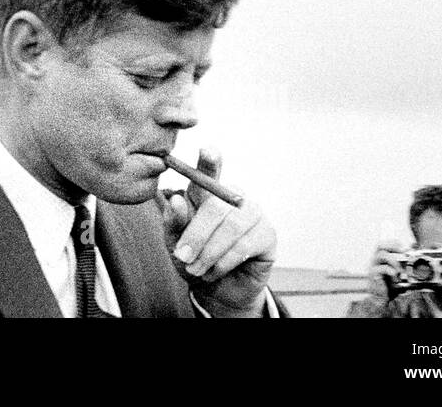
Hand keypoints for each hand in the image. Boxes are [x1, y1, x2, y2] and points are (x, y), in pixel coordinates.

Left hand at [163, 148, 275, 315]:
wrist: (216, 290)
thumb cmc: (193, 258)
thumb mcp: (175, 241)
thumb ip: (174, 221)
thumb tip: (176, 200)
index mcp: (208, 192)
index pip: (209, 172)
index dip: (209, 162)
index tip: (207, 150)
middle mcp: (232, 197)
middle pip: (215, 206)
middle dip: (196, 235)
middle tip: (183, 256)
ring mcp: (253, 213)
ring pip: (230, 228)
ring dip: (209, 253)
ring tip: (196, 269)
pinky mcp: (267, 234)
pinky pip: (244, 246)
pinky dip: (224, 262)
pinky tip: (214, 271)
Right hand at [367, 239, 406, 307]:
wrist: (380, 297)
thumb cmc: (390, 285)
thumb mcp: (399, 276)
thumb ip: (405, 271)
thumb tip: (418, 268)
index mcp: (381, 258)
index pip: (385, 244)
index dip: (395, 244)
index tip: (406, 248)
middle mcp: (376, 260)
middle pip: (380, 245)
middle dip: (393, 246)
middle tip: (403, 252)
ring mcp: (373, 266)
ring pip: (381, 255)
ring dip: (394, 261)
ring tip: (401, 270)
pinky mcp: (373, 274)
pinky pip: (381, 268)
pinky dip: (391, 271)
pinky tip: (396, 277)